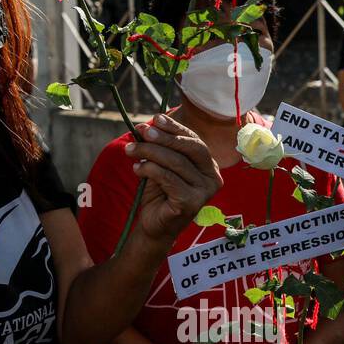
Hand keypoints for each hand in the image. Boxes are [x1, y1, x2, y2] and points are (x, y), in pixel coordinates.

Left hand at [124, 114, 222, 246]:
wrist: (154, 225)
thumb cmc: (159, 193)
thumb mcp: (160, 165)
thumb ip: (159, 147)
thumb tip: (147, 125)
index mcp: (209, 166)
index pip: (195, 140)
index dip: (175, 128)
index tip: (155, 118)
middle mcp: (213, 178)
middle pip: (191, 148)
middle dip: (165, 136)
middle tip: (142, 131)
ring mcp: (204, 192)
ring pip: (176, 162)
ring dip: (150, 152)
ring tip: (130, 150)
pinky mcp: (191, 203)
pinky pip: (168, 178)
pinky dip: (150, 170)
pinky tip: (136, 169)